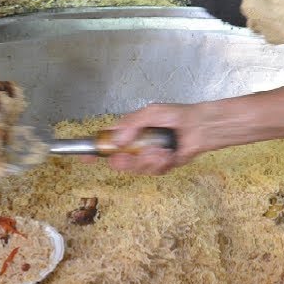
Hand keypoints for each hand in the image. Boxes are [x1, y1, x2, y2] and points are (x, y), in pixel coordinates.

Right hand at [94, 102, 217, 174]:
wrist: (198, 127)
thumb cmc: (175, 115)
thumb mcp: (149, 113)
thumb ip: (131, 125)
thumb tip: (118, 140)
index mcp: (130, 132)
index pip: (108, 142)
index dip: (95, 150)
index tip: (85, 157)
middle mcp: (137, 146)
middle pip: (119, 161)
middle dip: (122, 162)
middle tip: (127, 157)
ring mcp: (148, 158)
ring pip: (136, 168)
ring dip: (146, 160)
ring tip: (159, 150)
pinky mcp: (161, 166)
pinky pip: (153, 170)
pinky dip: (160, 162)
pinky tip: (167, 153)